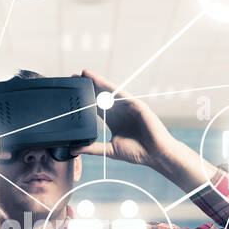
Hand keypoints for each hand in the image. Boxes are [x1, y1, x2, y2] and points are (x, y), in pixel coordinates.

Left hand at [77, 68, 214, 188]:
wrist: (156, 154)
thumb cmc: (138, 153)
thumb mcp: (109, 150)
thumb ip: (92, 148)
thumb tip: (74, 149)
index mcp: (113, 121)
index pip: (96, 107)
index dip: (85, 99)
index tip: (72, 93)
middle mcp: (120, 112)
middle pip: (101, 95)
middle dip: (88, 86)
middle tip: (75, 77)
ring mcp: (128, 107)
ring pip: (110, 92)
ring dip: (98, 82)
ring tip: (85, 74)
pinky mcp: (136, 105)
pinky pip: (122, 94)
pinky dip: (111, 87)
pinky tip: (101, 82)